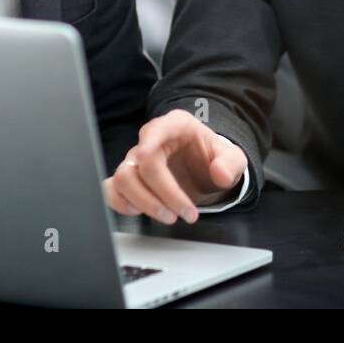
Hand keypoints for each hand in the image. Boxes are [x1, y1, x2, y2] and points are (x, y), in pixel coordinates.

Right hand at [102, 110, 247, 224]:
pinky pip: (111, 188)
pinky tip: (139, 212)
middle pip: (139, 164)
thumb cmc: (213, 157)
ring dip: (143, 203)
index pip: (152, 133)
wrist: (205, 167)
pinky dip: (120, 203)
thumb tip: (220, 174)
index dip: (150, 154)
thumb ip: (230, 163)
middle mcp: (151, 139)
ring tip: (168, 217)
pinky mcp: (131, 179)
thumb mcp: (232, 157)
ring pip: (122, 178)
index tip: (160, 178)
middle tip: (184, 214)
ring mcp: (137, 159)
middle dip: (161, 195)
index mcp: (174, 125)